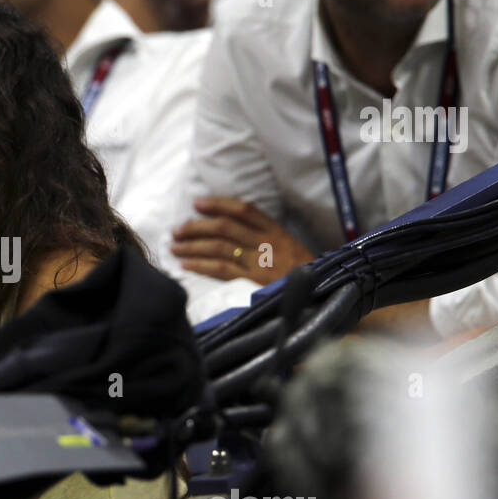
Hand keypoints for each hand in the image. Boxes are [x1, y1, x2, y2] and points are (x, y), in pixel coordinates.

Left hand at [171, 197, 313, 283]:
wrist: (323, 295)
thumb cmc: (303, 272)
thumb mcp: (289, 247)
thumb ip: (264, 236)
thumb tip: (231, 226)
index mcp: (276, 231)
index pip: (243, 209)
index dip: (218, 204)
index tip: (197, 203)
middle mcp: (267, 243)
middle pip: (225, 227)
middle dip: (197, 227)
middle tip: (177, 230)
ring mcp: (260, 263)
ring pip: (219, 247)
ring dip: (192, 246)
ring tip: (174, 247)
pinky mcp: (254, 282)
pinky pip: (221, 270)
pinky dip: (200, 266)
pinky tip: (185, 265)